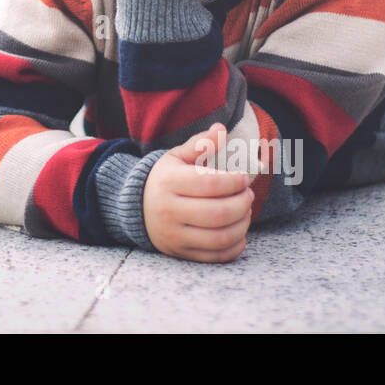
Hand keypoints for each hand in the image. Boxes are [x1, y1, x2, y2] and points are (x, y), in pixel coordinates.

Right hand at [142, 122, 255, 261]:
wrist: (136, 207)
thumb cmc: (165, 179)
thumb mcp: (176, 157)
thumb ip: (199, 144)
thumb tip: (221, 129)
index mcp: (169, 182)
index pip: (211, 184)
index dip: (235, 181)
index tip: (244, 177)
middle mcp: (169, 211)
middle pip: (218, 213)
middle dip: (242, 203)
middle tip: (248, 194)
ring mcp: (174, 235)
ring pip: (220, 237)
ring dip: (242, 224)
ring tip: (245, 211)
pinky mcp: (181, 253)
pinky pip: (215, 256)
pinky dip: (235, 246)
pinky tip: (239, 232)